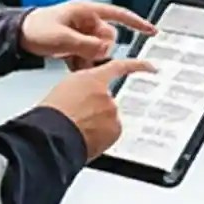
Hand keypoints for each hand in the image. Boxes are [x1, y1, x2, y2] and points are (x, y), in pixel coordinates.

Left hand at [20, 0, 156, 69]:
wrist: (18, 37)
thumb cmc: (36, 29)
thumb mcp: (63, 38)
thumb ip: (86, 45)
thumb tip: (106, 49)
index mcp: (87, 11)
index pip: (119, 15)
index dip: (137, 23)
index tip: (153, 31)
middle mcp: (87, 20)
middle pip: (109, 38)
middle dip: (99, 50)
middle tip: (83, 55)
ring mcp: (82, 33)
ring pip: (99, 50)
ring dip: (90, 59)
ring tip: (73, 61)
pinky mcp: (76, 44)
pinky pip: (89, 56)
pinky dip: (82, 63)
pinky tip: (71, 64)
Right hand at [38, 57, 156, 159]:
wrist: (52, 135)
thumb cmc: (52, 113)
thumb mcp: (65, 88)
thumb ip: (84, 86)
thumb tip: (88, 94)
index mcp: (92, 79)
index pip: (120, 67)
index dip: (137, 66)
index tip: (151, 67)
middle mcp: (107, 94)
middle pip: (109, 101)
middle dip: (98, 110)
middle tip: (79, 117)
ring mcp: (112, 112)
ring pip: (108, 119)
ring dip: (98, 124)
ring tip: (77, 128)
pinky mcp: (115, 130)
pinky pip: (110, 133)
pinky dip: (101, 136)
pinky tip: (85, 137)